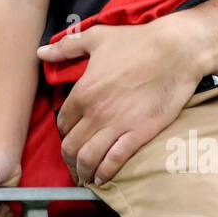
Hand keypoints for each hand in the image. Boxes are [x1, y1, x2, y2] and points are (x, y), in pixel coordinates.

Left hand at [40, 16, 203, 185]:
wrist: (176, 51)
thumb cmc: (137, 42)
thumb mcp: (96, 38)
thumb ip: (66, 47)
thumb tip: (41, 52)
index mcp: (83, 92)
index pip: (62, 123)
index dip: (63, 132)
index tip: (70, 137)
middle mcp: (95, 112)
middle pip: (70, 146)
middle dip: (68, 159)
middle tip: (73, 164)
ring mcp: (117, 125)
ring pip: (88, 158)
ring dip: (83, 171)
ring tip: (85, 176)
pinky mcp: (139, 134)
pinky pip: (115, 161)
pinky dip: (105, 173)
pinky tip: (103, 178)